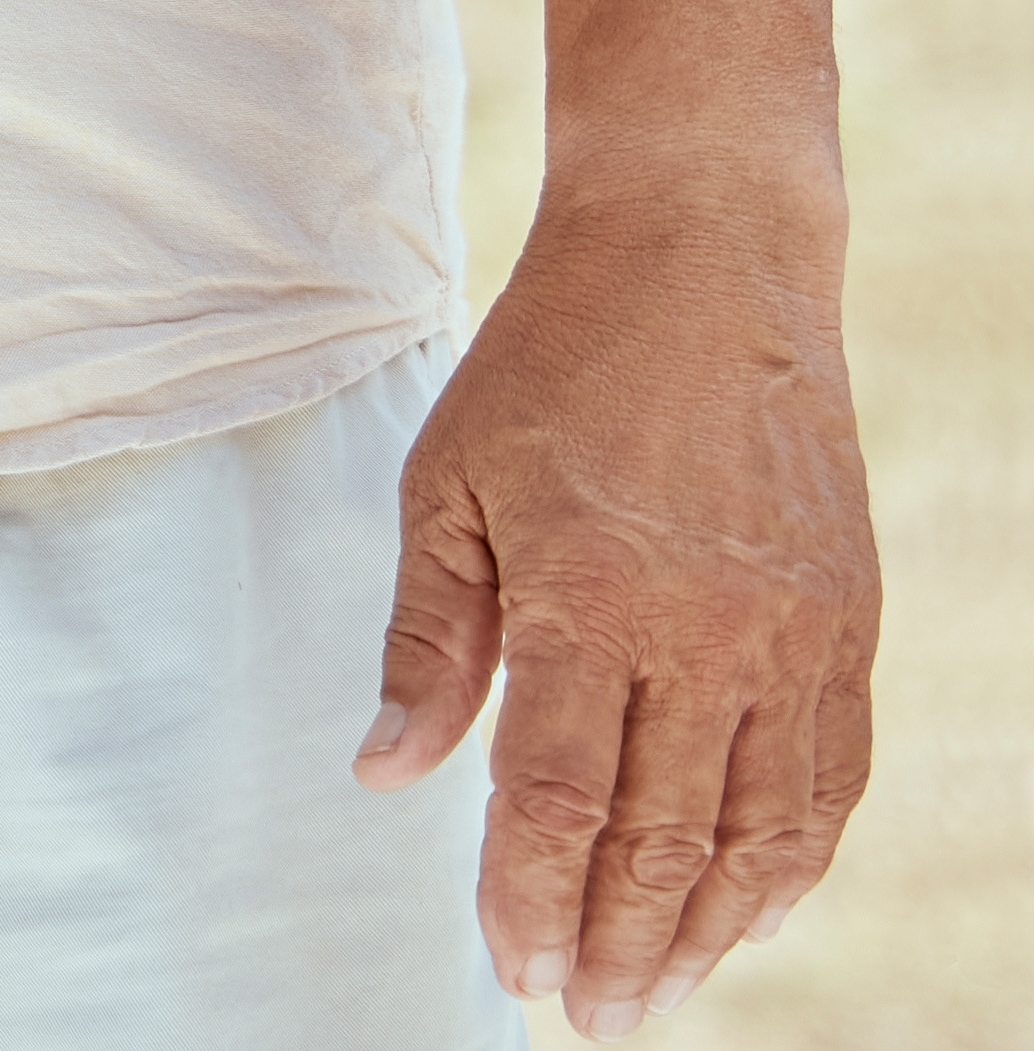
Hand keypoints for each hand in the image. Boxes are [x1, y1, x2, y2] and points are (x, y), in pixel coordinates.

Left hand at [367, 147, 871, 1028]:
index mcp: (588, 598)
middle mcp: (706, 631)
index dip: (533, 899)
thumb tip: (387, 779)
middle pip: (665, 837)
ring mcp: (795, 633)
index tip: (513, 970)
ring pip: (763, 827)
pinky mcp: (850, 622)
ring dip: (715, 927)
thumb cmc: (550, 367)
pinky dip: (796, 856)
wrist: (703, 262)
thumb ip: (428, 645)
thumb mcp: (446, 486)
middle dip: (622, 943)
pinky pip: (833, 773)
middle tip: (592, 1020)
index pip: (560, 800)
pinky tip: (757, 905)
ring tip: (666, 989)